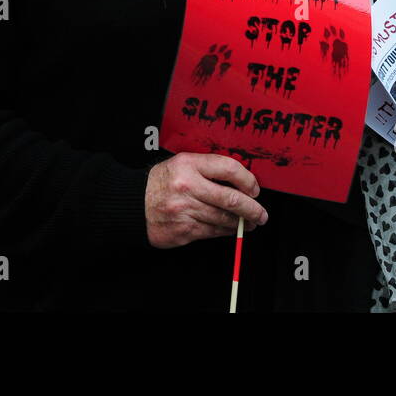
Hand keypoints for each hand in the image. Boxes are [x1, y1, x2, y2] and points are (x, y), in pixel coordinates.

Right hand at [145, 152, 267, 248]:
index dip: (248, 180)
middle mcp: (188, 186)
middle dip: (252, 208)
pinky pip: (212, 232)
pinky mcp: (184, 230)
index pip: (229, 168)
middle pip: (231, 198)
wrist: (134, 204)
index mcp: (188, 164)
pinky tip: (230, 229)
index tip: (254, 188)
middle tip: (261, 213)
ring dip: (241, 223)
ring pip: (224, 219)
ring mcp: (185, 210)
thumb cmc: (161, 183)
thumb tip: (240, 181)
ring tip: (249, 223)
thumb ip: (208, 168)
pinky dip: (225, 231)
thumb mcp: (181, 164)